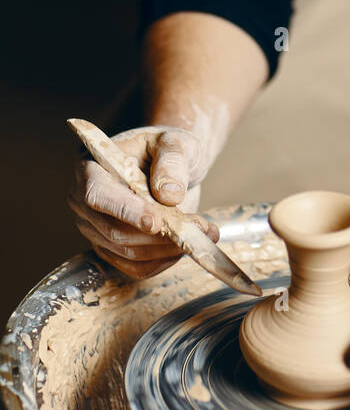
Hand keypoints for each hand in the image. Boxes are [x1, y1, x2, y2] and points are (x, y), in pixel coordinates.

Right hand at [67, 125, 217, 279]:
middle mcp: (86, 202)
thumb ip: (171, 161)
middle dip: (159, 235)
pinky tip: (186, 245)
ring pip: (128, 253)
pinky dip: (165, 261)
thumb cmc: (164, 148)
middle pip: (114, 231)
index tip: (156, 222)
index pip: (98, 195)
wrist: (169, 165)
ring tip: (203, 232)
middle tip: (199, 226)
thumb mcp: (173, 142)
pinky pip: (136, 267)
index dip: (125, 211)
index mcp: (91, 168)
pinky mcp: (112, 250)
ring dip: (168, 248)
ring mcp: (96, 229)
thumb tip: (169, 195)